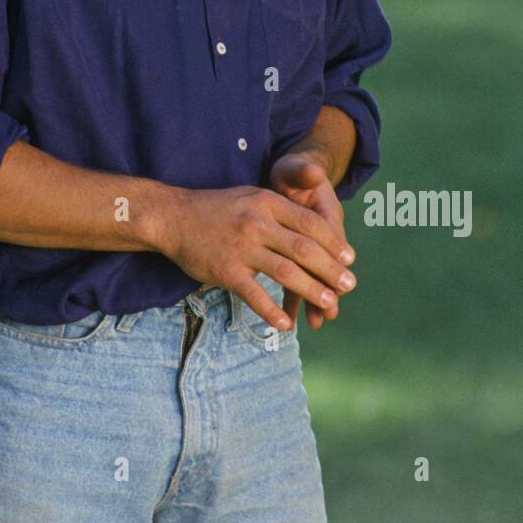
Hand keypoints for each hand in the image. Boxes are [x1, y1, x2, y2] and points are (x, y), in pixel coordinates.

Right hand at [155, 182, 354, 332]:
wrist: (173, 217)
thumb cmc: (218, 209)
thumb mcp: (252, 196)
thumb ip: (282, 211)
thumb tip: (316, 231)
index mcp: (267, 202)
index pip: (311, 224)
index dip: (334, 243)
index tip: (349, 259)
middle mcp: (257, 223)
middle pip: (305, 249)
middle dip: (331, 270)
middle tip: (349, 286)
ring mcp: (241, 247)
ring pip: (286, 273)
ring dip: (312, 291)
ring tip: (329, 304)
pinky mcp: (225, 271)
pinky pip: (255, 295)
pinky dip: (272, 312)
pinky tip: (286, 325)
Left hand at [267, 151, 354, 330]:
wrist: (290, 176)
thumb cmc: (296, 173)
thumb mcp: (298, 169)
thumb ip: (305, 173)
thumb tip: (314, 173)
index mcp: (326, 214)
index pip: (332, 240)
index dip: (334, 260)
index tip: (338, 280)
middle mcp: (321, 235)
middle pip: (326, 264)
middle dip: (327, 287)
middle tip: (330, 310)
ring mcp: (307, 247)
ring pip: (312, 276)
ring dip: (314, 298)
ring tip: (317, 322)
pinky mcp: (293, 254)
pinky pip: (296, 278)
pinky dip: (294, 297)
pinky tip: (290, 319)